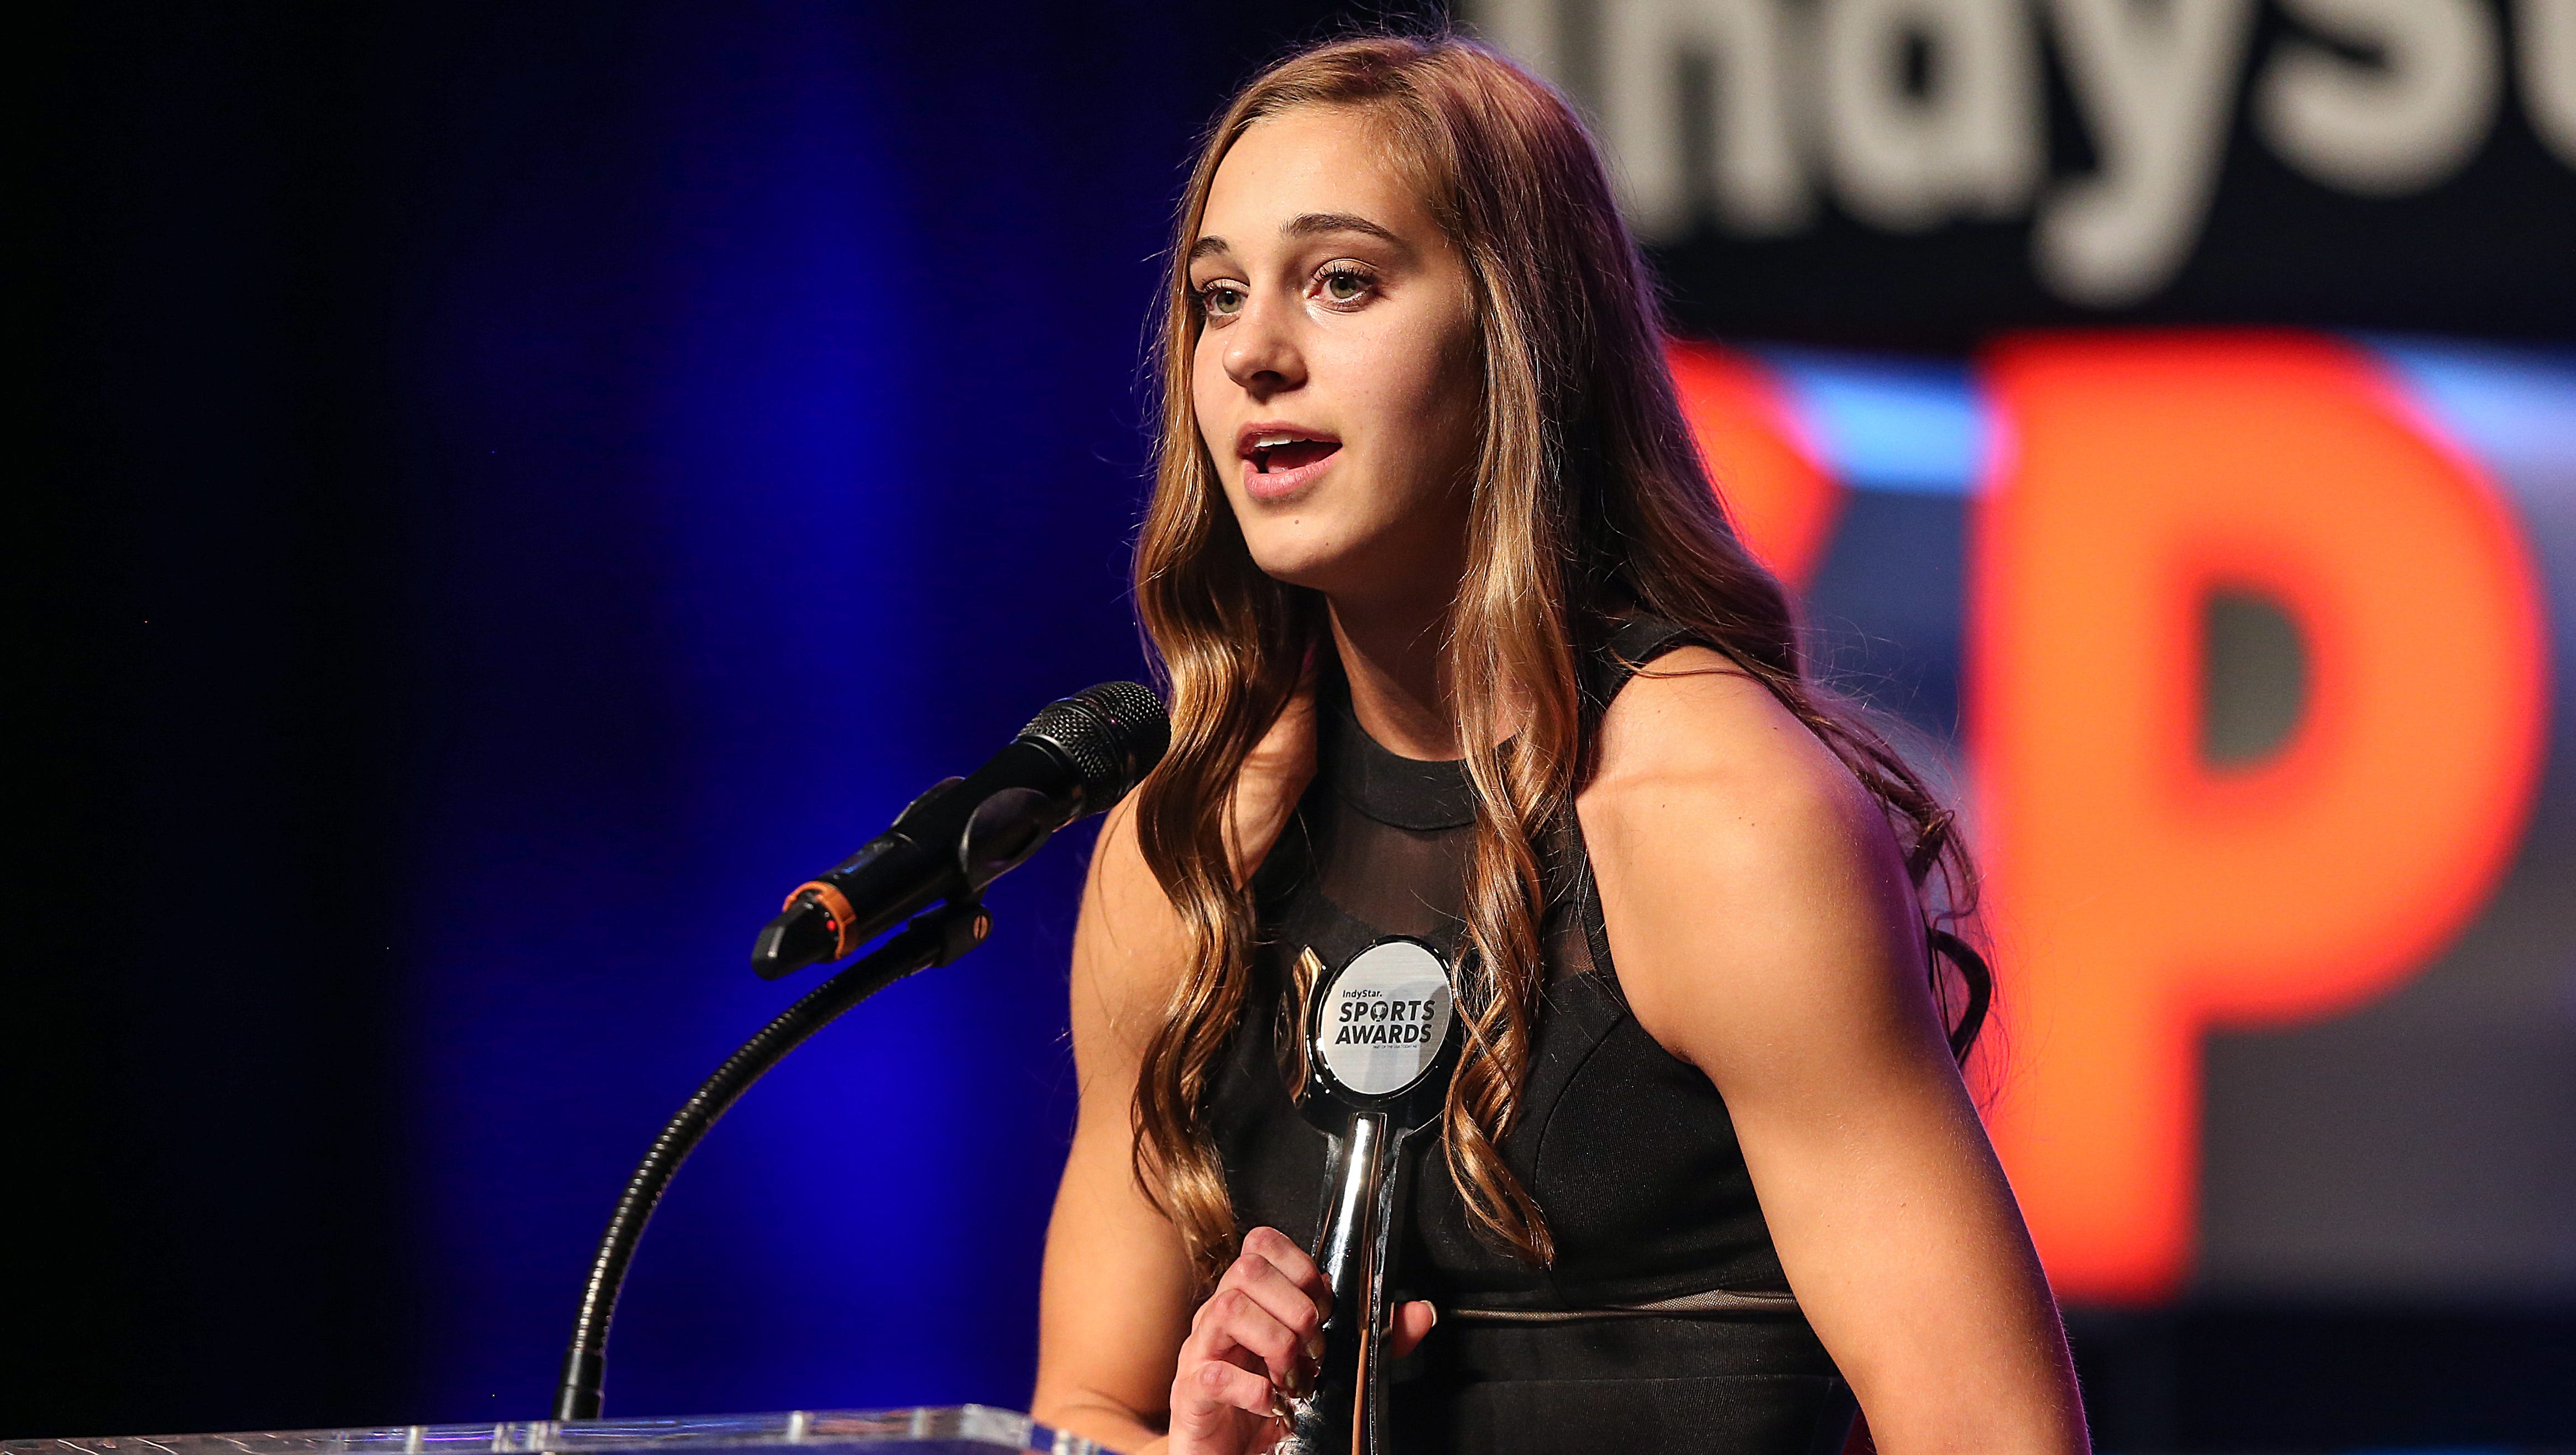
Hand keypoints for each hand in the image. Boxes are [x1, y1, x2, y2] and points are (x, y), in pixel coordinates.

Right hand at [1165, 1226, 1437, 1454]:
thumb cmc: (1273, 1404)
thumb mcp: (1327, 1368)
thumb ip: (1371, 1339)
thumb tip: (1420, 1312)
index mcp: (1250, 1300)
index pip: (1262, 1244)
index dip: (1300, 1265)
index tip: (1324, 1303)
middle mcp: (1220, 1317)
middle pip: (1248, 1268)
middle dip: (1295, 1306)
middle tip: (1313, 1346)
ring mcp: (1201, 1351)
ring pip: (1229, 1308)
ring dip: (1276, 1342)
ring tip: (1293, 1376)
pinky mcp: (1192, 1393)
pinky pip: (1213, 1373)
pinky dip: (1252, 1388)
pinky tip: (1272, 1402)